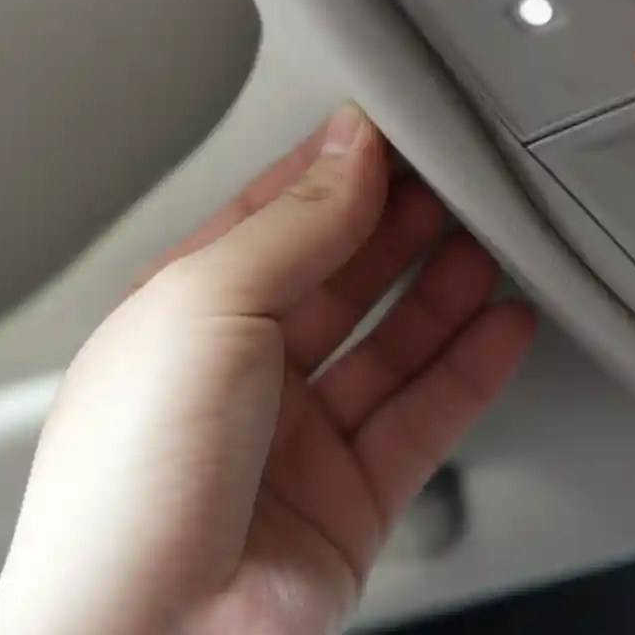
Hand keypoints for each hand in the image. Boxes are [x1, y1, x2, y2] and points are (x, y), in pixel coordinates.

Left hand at [0, 104, 535, 634]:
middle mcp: (242, 379)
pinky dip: (473, 370)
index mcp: (183, 321)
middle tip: (458, 184)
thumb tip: (351, 153)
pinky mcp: (354, 500)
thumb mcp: (204, 309)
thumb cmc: (128, 491)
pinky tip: (506, 327)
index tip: (396, 134)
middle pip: (341, 279)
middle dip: (400, 227)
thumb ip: (293, 227)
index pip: (272, 222)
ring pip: (393, 346)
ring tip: (495, 244)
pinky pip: (428, 417)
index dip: (335, 173)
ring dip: (445, 291)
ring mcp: (301, 442)